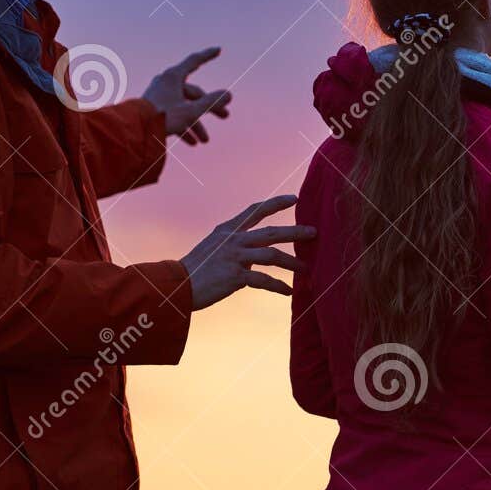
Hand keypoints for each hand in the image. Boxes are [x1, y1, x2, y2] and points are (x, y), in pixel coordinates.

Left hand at [142, 46, 231, 144]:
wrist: (134, 130)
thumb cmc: (163, 117)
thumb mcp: (191, 111)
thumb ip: (212, 102)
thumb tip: (229, 95)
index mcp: (173, 77)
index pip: (194, 61)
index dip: (208, 55)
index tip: (218, 49)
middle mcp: (166, 83)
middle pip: (194, 93)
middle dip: (210, 107)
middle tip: (225, 116)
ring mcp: (159, 96)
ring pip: (184, 107)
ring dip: (196, 124)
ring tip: (205, 140)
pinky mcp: (154, 109)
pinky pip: (173, 115)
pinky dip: (183, 127)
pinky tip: (192, 143)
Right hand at [180, 195, 314, 310]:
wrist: (175, 286)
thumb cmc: (196, 270)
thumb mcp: (214, 248)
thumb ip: (236, 246)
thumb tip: (257, 253)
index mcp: (227, 230)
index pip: (256, 210)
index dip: (276, 203)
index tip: (295, 198)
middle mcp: (232, 239)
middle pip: (272, 232)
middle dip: (295, 232)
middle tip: (314, 233)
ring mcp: (234, 256)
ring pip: (272, 255)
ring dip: (292, 263)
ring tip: (307, 269)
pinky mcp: (235, 276)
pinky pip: (264, 280)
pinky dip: (279, 286)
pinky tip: (288, 291)